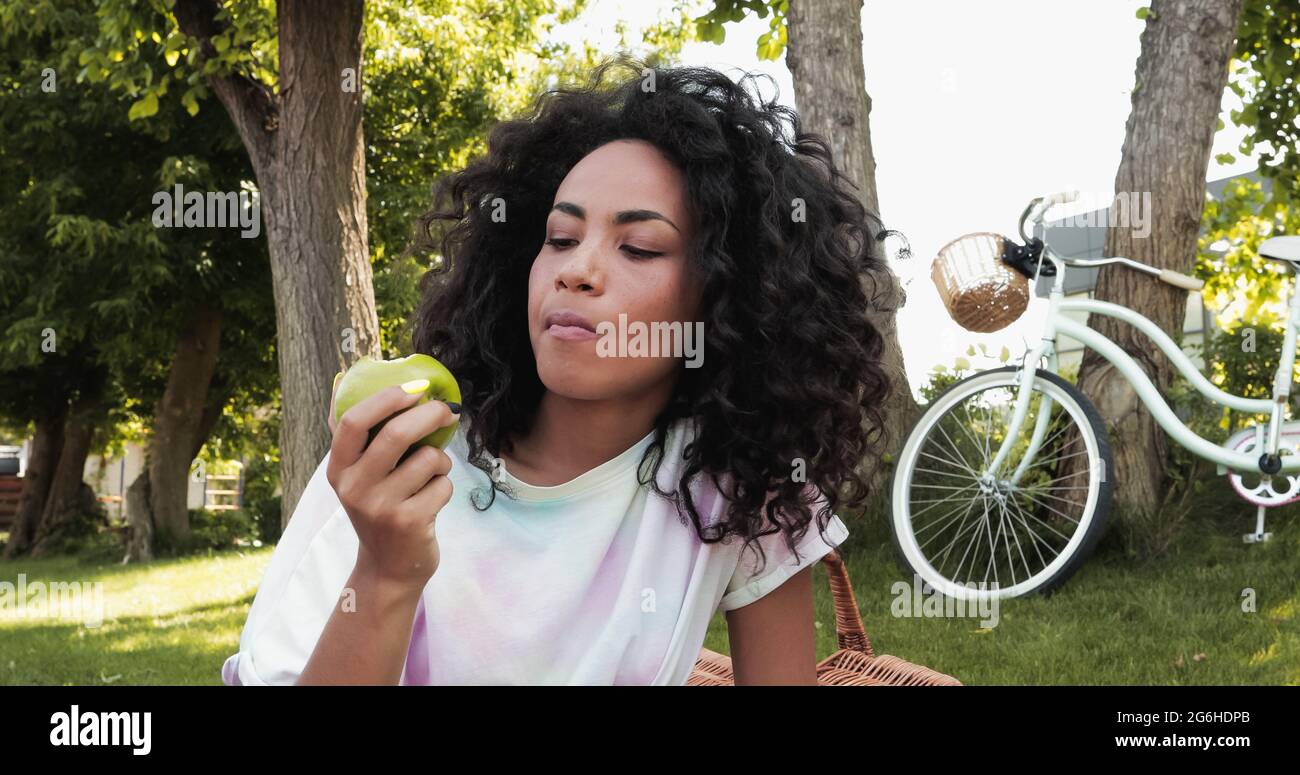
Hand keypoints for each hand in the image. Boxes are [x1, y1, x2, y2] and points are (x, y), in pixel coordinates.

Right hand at [326, 373, 457, 590]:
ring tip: (431, 475)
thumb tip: (341, 377)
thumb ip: (353, 432)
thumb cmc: (379, 507)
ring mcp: (381, 508)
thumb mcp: (357, 474)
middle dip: (430, 415)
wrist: (389, 567)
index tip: (415, 388)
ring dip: (440, 461)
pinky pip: (443, 485)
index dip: (386, 398)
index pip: (353, 421)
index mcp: (338, 469)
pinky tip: (431, 501)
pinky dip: (445, 487)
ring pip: (428, 459)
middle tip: (448, 411)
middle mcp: (353, 488)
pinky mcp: (409, 523)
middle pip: (396, 434)